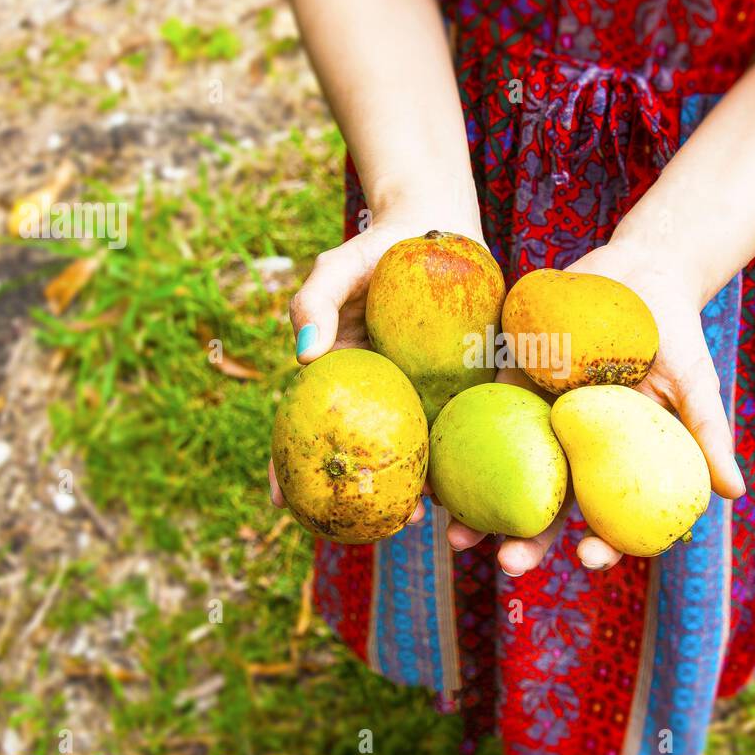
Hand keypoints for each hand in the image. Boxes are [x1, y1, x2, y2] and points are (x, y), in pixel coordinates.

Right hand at [268, 205, 485, 521]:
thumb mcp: (338, 268)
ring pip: (419, 454)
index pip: (309, 430)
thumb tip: (302, 356)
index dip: (290, 469)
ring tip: (425, 518)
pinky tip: (471, 486)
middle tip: (368, 525)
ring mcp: (427, 396)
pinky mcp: (468, 388)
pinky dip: (466, 459)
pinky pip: (466, 428)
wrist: (441, 229)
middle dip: (362, 500)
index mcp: (346, 380)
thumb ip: (313, 301)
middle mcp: (384, 398)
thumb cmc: (378, 247)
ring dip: (420, 491)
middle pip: (367, 456)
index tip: (283, 505)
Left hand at [447, 239, 745, 574]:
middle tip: (508, 564)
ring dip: (480, 510)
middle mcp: (573, 452)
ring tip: (455, 536)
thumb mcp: (695, 383)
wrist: (636, 274)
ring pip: (506, 478)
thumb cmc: (676, 334)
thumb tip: (734, 495)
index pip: (608, 518)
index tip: (589, 560)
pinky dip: (456, 451)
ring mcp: (537, 422)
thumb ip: (707, 435)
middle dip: (527, 542)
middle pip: (548, 509)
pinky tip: (436, 473)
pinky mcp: (507, 387)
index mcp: (618, 463)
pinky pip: (478, 424)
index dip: (600, 546)